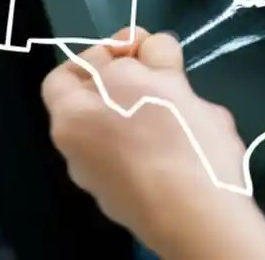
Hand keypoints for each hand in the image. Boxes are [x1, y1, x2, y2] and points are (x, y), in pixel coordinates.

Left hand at [42, 27, 264, 257]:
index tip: (139, 50)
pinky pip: (148, 160)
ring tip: (190, 109)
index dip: (100, 54)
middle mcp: (78, 153)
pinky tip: (195, 144)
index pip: (67, 74)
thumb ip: (150, 56)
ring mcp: (107, 182)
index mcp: (70, 119)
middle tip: (171, 75)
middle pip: (101, 101)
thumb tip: (145, 47)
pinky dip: (166, 146)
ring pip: (129, 129)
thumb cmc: (171, 137)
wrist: (197, 217)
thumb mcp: (163, 76)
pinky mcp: (136, 203)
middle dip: (136, 81)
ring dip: (156, 112)